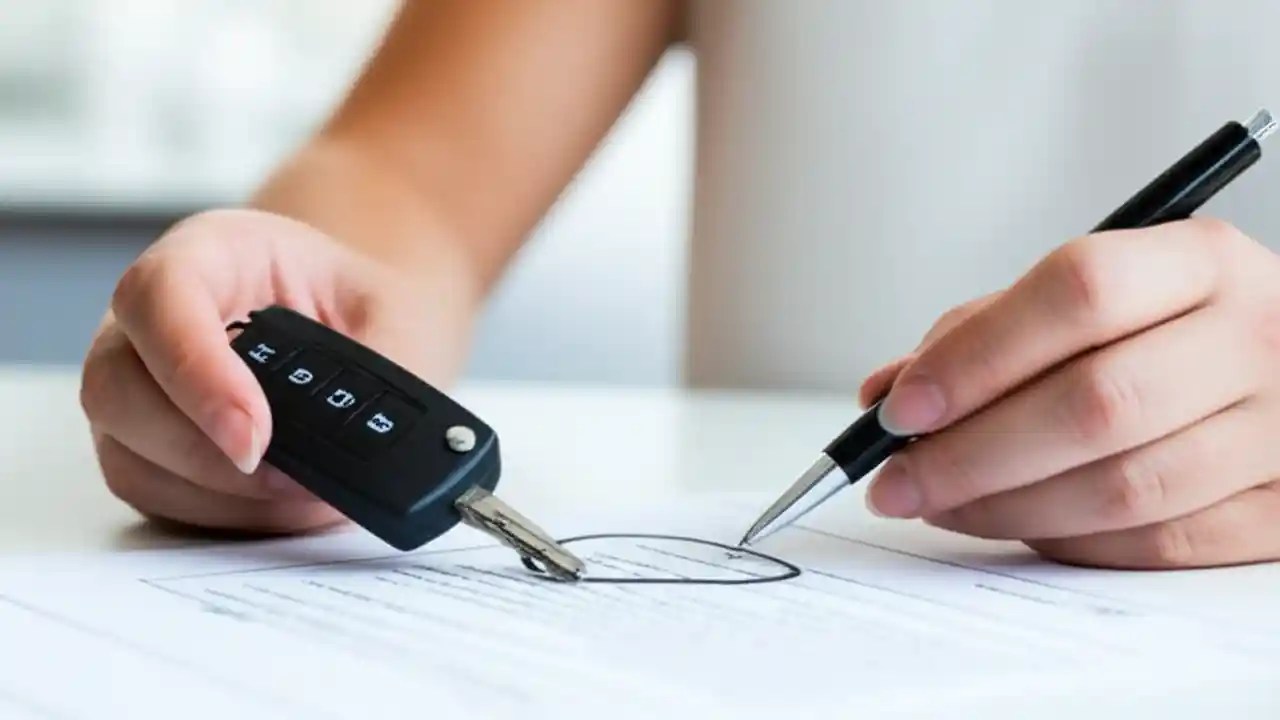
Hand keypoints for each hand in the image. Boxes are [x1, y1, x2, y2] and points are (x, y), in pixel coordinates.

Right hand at [80, 209, 474, 533]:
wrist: (365, 324)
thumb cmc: (369, 308)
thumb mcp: (395, 318)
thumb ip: (377, 375)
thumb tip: (367, 452)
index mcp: (212, 252)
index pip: (159, 296)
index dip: (196, 373)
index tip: (256, 436)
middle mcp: (152, 317)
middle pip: (116, 387)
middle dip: (203, 453)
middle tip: (288, 479)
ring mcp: (137, 384)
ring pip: (127, 455)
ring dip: (216, 494)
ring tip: (301, 493)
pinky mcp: (145, 447)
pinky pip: (155, 494)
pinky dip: (219, 512)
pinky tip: (281, 503)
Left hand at [862, 218, 1279, 568]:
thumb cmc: (1170, 332)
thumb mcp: (1099, 299)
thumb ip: (988, 333)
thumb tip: (885, 397)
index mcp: (1201, 262)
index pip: (1080, 291)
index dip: (976, 356)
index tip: (897, 407)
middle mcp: (1256, 337)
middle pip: (1095, 403)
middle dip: (969, 454)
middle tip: (893, 481)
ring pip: (1122, 488)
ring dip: (1004, 508)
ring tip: (936, 505)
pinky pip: (1155, 544)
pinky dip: (1065, 541)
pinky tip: (1012, 524)